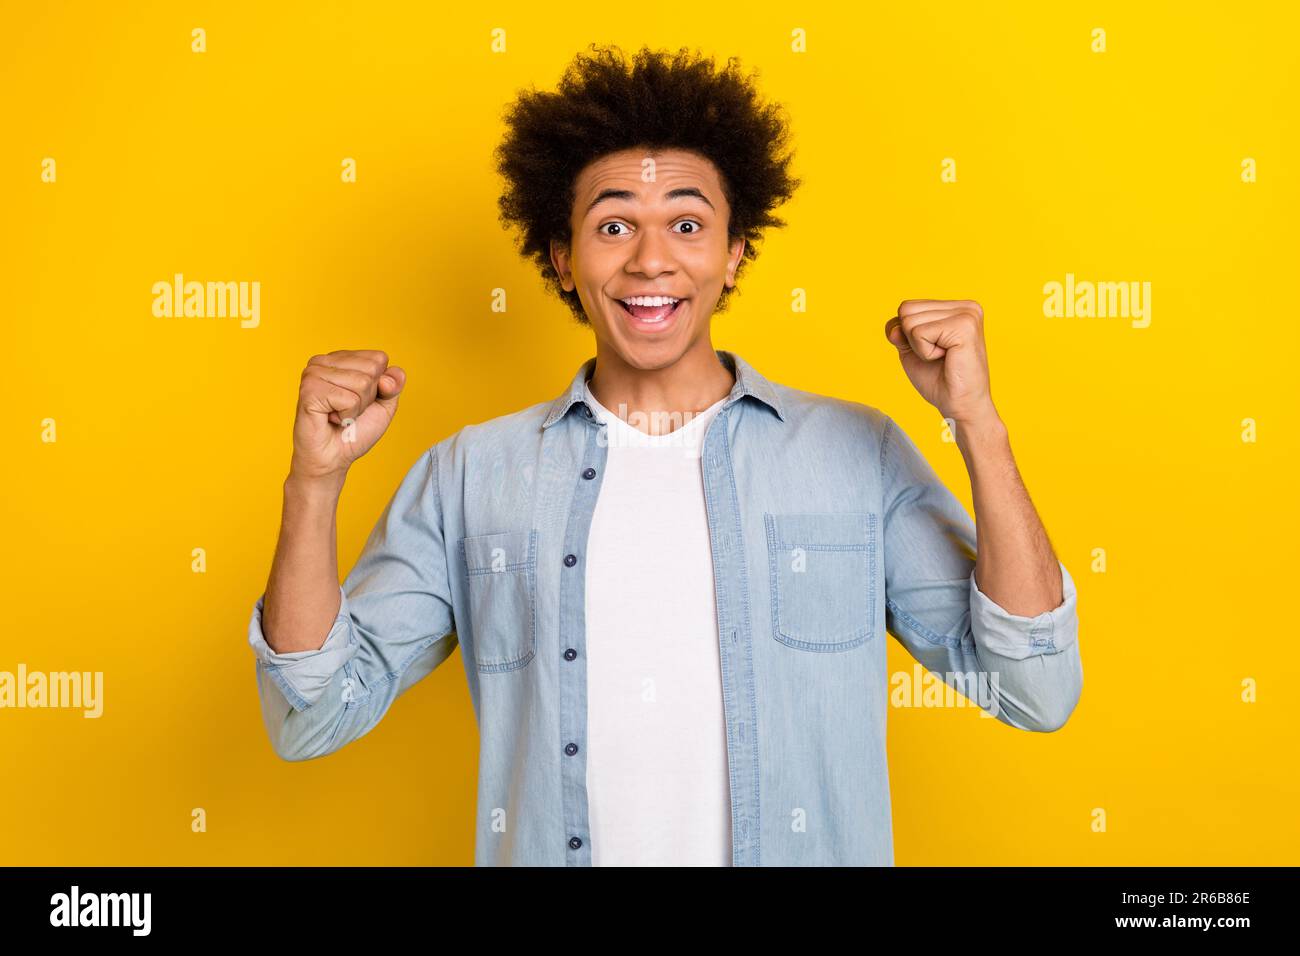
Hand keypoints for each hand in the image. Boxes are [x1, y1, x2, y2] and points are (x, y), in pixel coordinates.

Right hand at [289, 349, 405, 482]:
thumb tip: (392, 373)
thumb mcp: (384, 406)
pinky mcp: (309, 389)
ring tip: (338, 415)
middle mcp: (325, 361)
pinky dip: (346, 416)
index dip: (379, 386)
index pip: (379, 358)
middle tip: (348, 410)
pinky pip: (349, 399)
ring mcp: (314, 373)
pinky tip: (330, 418)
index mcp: (341, 358)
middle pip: (372, 369)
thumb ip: (394, 385)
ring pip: (362, 383)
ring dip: (356, 408)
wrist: (333, 458)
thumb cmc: (355, 431)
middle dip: (367, 397)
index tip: (360, 401)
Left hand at [884, 299, 996, 426]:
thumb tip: (894, 327)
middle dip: (913, 340)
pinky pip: (919, 333)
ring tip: (944, 357)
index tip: (933, 351)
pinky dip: (925, 352)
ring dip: (920, 347)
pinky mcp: (964, 326)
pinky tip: (946, 358)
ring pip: (910, 321)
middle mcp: (966, 306)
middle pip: (906, 309)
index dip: (908, 334)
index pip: (908, 306)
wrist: (960, 406)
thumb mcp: (911, 350)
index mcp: (957, 307)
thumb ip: (899, 331)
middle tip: (938, 356)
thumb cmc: (939, 380)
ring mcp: (967, 314)